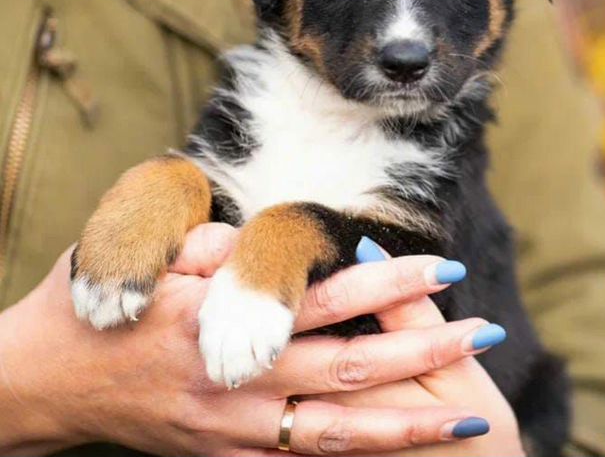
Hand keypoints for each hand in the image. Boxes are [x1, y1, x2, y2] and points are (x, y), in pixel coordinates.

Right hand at [0, 225, 498, 455]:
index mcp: (219, 318)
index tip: (445, 269)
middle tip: (485, 334)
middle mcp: (234, 378)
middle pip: (349, 368)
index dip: (391, 284)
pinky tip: (399, 450)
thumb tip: (270, 243)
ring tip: (467, 418)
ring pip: (336, 433)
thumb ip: (216, 249)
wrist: (42, 384)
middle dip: (424, 353)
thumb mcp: (145, 256)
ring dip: (407, 424)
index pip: (326, 299)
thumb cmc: (95, 306)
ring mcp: (232, 428)